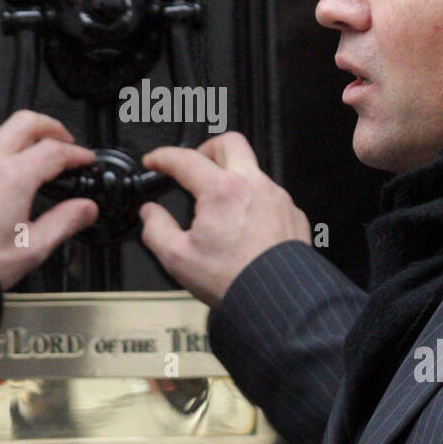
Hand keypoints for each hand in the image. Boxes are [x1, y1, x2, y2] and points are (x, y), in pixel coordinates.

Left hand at [0, 106, 98, 288]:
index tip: (84, 159)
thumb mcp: (31, 249)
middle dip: (50, 127)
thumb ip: (64, 223)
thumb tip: (86, 209)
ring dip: (4, 126)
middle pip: (25, 122)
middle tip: (59, 141)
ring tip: (12, 141)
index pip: (55, 150)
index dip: (77, 153)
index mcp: (13, 178)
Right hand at [139, 132, 310, 306]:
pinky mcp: (292, 213)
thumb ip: (156, 229)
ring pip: (252, 169)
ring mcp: (277, 197)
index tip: (154, 161)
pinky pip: (270, 194)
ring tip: (219, 204)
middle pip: (230, 143)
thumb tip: (150, 214)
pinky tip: (244, 224)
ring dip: (232, 177)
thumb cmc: (233, 279)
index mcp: (222, 190)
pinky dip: (253, 200)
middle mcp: (253, 185)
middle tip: (193, 167)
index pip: (185, 159)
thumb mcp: (178, 258)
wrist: (278, 300)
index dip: (163, 157)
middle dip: (206, 149)